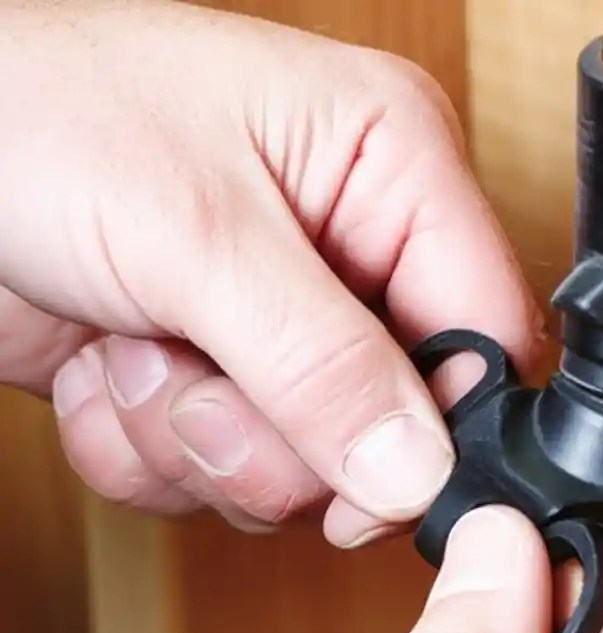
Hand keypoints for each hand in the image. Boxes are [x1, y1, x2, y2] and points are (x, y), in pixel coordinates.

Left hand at [0, 0, 541, 543]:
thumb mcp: (198, 237)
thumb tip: (418, 469)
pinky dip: (147, 449)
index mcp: (392, 164)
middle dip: (287, 435)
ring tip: (140, 353)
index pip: (484, 328)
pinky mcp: (216, 372)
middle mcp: (351, 245)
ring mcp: (282, 319)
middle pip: (400, 418)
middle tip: (210, 387)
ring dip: (203, 441)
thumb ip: (323, 364)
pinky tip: (107, 366)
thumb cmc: (37, 113)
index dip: (440, 420)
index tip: (370, 477)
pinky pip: (223, 475)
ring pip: (308, 463)